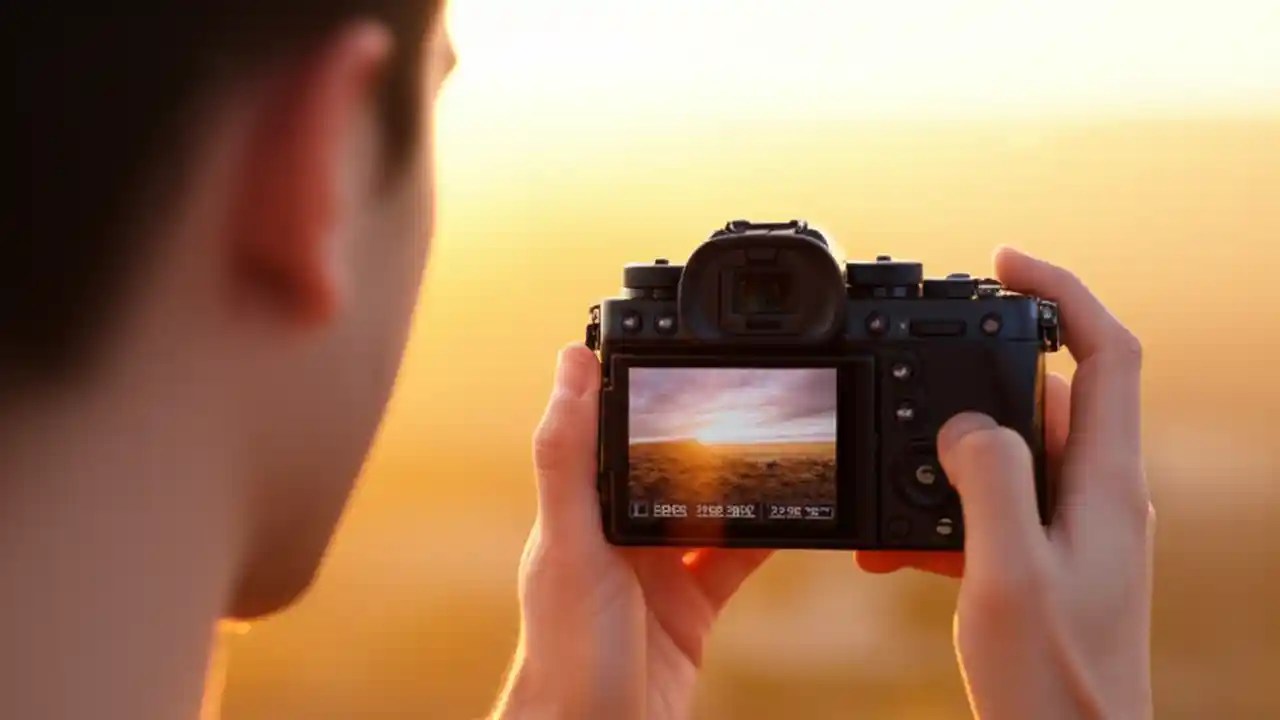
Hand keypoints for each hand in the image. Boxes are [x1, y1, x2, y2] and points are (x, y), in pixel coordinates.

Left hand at [492, 345, 770, 719]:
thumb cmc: (570, 650)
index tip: (674, 349)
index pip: (613, 430)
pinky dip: (763, 538)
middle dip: (704, 431)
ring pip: (706, 509)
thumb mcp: (573, 541)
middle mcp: (619, 534)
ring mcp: (656, 572)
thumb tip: (573, 362)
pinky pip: (734, 560)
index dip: (640, 389)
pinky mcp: (690, 608)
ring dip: (737, 483)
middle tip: (748, 392)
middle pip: (667, 466)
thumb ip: (571, 455)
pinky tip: (791, 517)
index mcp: (584, 509)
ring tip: (777, 446)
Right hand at [857, 248, 1153, 718]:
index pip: (1106, 352)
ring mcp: (1074, 528)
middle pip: (1045, 396)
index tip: (1003, 263)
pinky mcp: (1046, 559)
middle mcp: (1098, 496)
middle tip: (907, 394)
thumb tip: (965, 425)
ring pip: (1008, 456)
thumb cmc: (1052, 683)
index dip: (1061, 291)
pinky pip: (991, 507)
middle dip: (968, 391)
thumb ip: (991, 483)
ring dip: (941, 465)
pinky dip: (942, 514)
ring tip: (888, 501)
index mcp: (1106, 484)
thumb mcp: (1006, 575)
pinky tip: (896, 550)